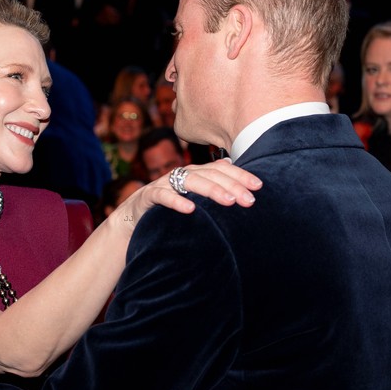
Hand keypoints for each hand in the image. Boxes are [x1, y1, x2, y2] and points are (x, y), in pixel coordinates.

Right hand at [109, 159, 260, 225]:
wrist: (132, 219)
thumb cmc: (168, 210)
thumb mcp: (193, 200)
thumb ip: (212, 191)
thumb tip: (238, 183)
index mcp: (196, 174)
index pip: (222, 170)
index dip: (241, 176)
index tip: (258, 186)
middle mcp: (182, 175)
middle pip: (210, 174)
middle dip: (232, 185)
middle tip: (249, 200)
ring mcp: (164, 184)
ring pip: (190, 181)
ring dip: (211, 190)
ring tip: (228, 202)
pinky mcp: (148, 196)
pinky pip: (163, 196)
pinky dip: (176, 201)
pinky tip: (190, 209)